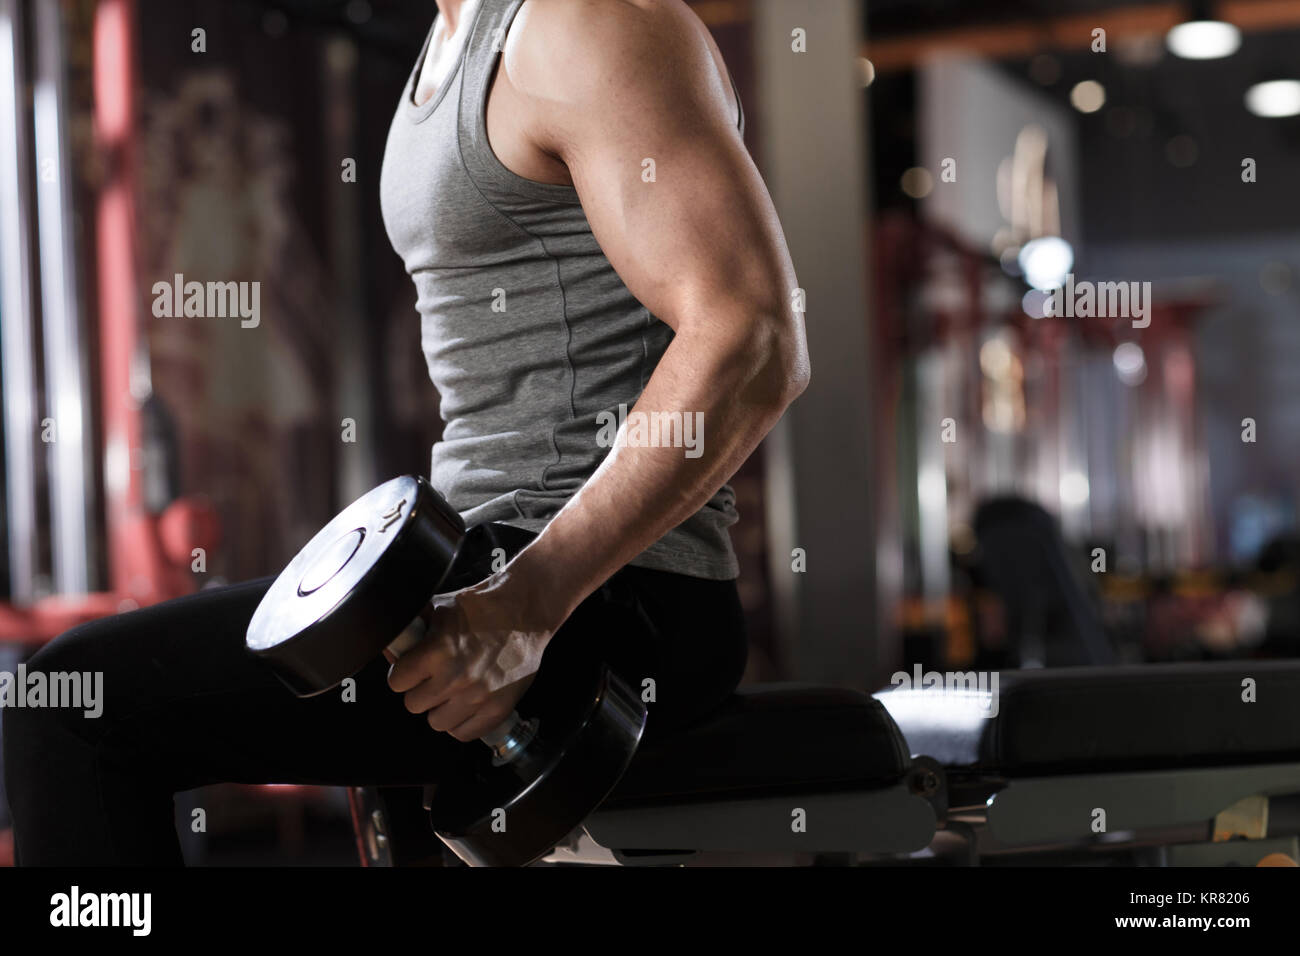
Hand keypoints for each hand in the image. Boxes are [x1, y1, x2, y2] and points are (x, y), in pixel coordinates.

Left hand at [386, 570, 561, 741]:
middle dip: (421, 690)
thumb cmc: (484, 606)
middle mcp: (456, 678)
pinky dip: (462, 722)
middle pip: (414, 705)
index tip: (412, 669)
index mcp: (437, 651)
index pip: (396, 682)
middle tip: (434, 677)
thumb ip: (413, 631)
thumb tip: (392, 651)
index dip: (403, 673)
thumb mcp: (440, 609)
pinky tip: (466, 704)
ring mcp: (478, 697)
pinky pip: (464, 733)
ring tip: (452, 690)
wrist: (526, 611)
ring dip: (441, 708)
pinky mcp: (498, 709)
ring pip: (437, 723)